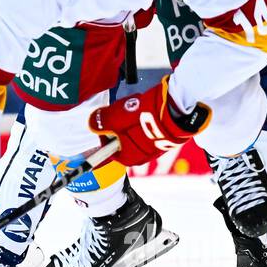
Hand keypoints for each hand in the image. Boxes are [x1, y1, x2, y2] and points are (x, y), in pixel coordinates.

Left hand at [90, 77, 210, 167]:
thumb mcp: (112, 117)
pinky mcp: (165, 139)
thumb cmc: (142, 118)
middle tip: (121, 112)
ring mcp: (154, 149)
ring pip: (134, 133)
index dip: (104, 133)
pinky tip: (148, 110)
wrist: (174, 111)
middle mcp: (141, 158)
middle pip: (121, 140)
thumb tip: (93, 123)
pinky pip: (149, 130)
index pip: (107, 149)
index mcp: (127, 158)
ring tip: (136, 109)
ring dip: (132, 121)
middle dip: (119, 125)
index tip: (105, 122)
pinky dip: (146, 120)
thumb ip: (99, 121)